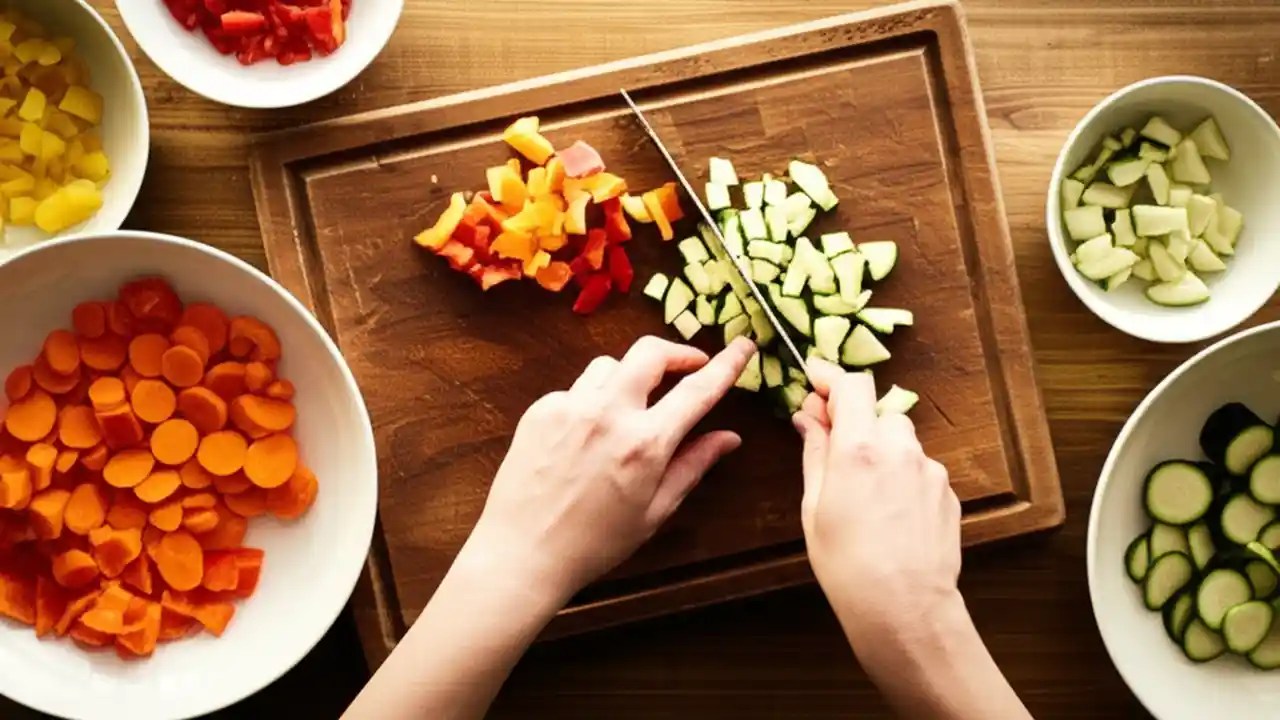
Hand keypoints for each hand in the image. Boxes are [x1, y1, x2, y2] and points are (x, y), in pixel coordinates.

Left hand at [461, 336, 756, 605]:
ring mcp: (570, 406)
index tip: (743, 346)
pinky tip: (588, 436)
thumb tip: (729, 437)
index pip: (698, 390)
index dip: (727, 364)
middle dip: (677, 352)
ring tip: (633, 407)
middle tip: (688, 366)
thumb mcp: (654, 511)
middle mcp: (608, 413)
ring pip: (611, 365)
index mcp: (645, 444)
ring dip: (631, 376)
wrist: (522, 553)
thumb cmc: (595, 543)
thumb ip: (692, 466)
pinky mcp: (541, 409)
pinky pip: (577, 389)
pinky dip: (592, 401)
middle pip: (650, 351)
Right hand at [793, 359, 961, 642]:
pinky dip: (903, 477)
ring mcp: (929, 470)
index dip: (830, 376)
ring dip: (882, 449)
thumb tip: (808, 419)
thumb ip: (815, 453)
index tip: (815, 376)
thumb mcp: (814, 507)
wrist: (904, 608)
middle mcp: (899, 449)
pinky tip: (890, 513)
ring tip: (865, 492)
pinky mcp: (948, 491)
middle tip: (834, 448)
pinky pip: (920, 468)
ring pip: (902, 440)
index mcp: (858, 448)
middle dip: (856, 422)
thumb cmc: (848, 566)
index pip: (851, 385)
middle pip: (877, 411)